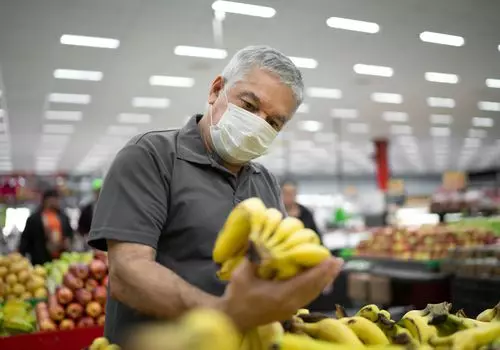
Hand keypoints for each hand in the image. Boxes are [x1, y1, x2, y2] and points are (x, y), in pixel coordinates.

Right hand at [217, 257, 342, 330]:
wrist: (233, 318)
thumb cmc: (237, 296)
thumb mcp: (242, 274)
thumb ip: (254, 258)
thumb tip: (262, 240)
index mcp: (281, 296)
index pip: (306, 282)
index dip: (320, 270)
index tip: (331, 259)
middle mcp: (290, 304)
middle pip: (315, 288)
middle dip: (327, 274)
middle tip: (338, 260)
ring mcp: (291, 309)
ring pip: (313, 293)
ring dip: (324, 280)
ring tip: (333, 266)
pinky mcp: (289, 310)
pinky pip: (308, 296)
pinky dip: (316, 286)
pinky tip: (319, 277)